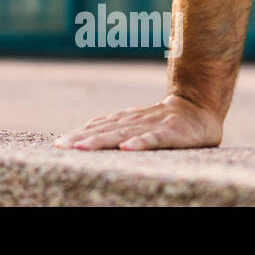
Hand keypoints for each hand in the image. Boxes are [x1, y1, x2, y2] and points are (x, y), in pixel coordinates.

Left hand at [51, 93, 222, 150]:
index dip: (77, 135)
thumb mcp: (136, 121)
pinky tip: (126, 148)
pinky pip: (153, 139)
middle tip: (60, 146)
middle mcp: (133, 122)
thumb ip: (114, 125)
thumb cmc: (164, 119)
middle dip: (81, 139)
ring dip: (101, 141)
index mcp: (124, 121)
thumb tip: (87, 129)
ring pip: (122, 134)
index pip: (96, 128)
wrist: (197, 107)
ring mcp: (151, 126)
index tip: (57, 144)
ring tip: (82, 147)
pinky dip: (139, 143)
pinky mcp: (170, 132)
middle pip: (103, 131)